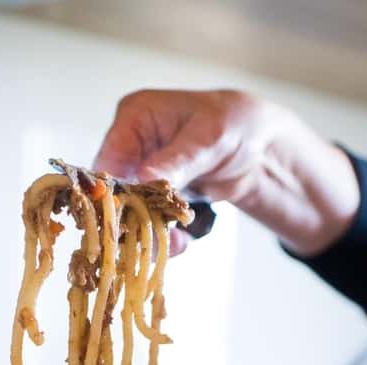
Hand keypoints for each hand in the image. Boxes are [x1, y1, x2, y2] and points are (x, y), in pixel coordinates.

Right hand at [95, 89, 360, 255]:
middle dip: (134, 220)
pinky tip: (178, 244)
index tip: (129, 219)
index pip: (108, 160)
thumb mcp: (208, 138)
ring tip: (175, 246)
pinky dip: (161, 236)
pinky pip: (147, 221)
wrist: (259, 148)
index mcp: (135, 117)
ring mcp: (141, 173)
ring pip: (129, 211)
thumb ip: (176, 160)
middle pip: (115, 191)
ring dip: (148, 233)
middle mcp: (131, 145)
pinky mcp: (153, 196)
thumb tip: (145, 178)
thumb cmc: (235, 125)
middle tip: (155, 241)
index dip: (114, 193)